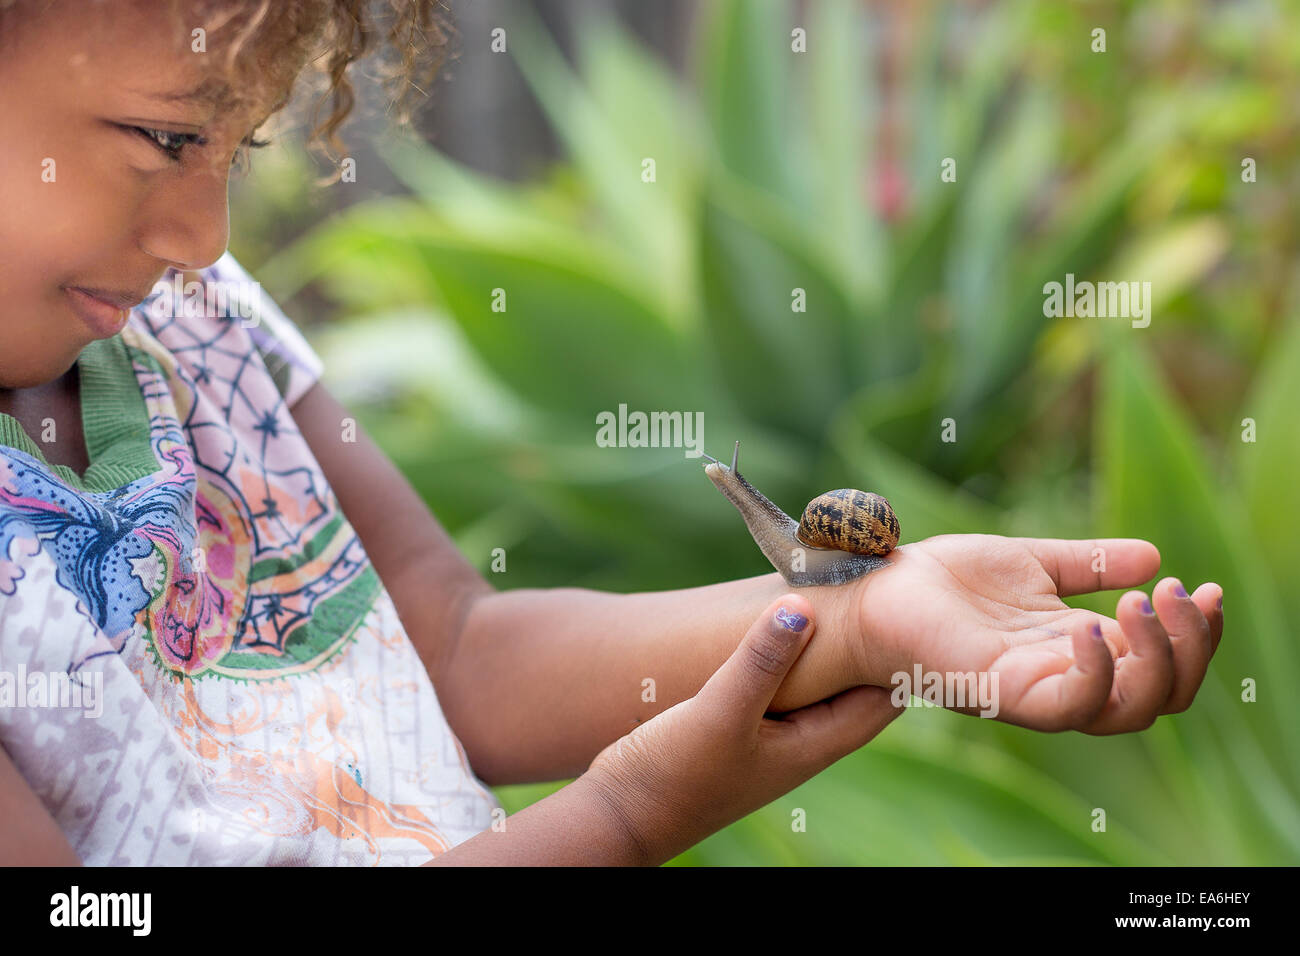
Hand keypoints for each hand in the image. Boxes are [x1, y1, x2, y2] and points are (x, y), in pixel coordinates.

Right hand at [584, 594, 902, 865]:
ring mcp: (771, 734)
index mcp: (813, 745)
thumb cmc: (674, 776)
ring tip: (838, 589)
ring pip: (818, 680)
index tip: (908, 599)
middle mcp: (801, 740)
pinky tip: (779, 620)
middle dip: (869, 640)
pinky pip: (781, 680)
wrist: (620, 815)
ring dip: (827, 642)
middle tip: (878, 580)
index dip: (901, 652)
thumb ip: (761, 661)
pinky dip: (788, 650)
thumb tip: (805, 606)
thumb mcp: (720, 712)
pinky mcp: (740, 724)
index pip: (884, 696)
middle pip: (856, 684)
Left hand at [849, 534, 1223, 733]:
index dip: (1194, 636)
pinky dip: (1094, 674)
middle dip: (1189, 648)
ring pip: (1128, 712)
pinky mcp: (997, 693)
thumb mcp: (1032, 563)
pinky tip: (1089, 626)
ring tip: (1139, 606)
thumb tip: (1154, 556)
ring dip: (1153, 660)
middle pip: (1160, 698)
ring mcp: (1033, 692)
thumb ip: (1090, 565)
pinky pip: (1067, 708)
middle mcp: (1063, 680)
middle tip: (1177, 593)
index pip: (1161, 668)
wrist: (879, 587)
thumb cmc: (946, 580)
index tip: (1203, 588)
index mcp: (1076, 652)